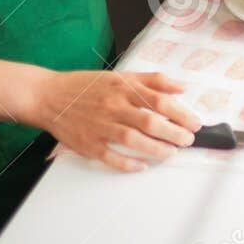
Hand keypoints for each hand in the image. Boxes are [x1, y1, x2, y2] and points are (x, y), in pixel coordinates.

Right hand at [29, 68, 201, 173]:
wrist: (49, 97)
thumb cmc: (86, 87)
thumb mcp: (120, 76)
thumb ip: (152, 80)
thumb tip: (181, 87)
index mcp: (122, 89)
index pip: (158, 101)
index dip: (180, 113)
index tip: (194, 123)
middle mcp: (113, 107)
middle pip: (149, 122)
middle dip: (173, 133)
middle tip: (187, 140)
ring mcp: (100, 126)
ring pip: (133, 140)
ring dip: (156, 149)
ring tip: (170, 153)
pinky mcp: (88, 144)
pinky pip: (110, 157)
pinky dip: (127, 163)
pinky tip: (141, 166)